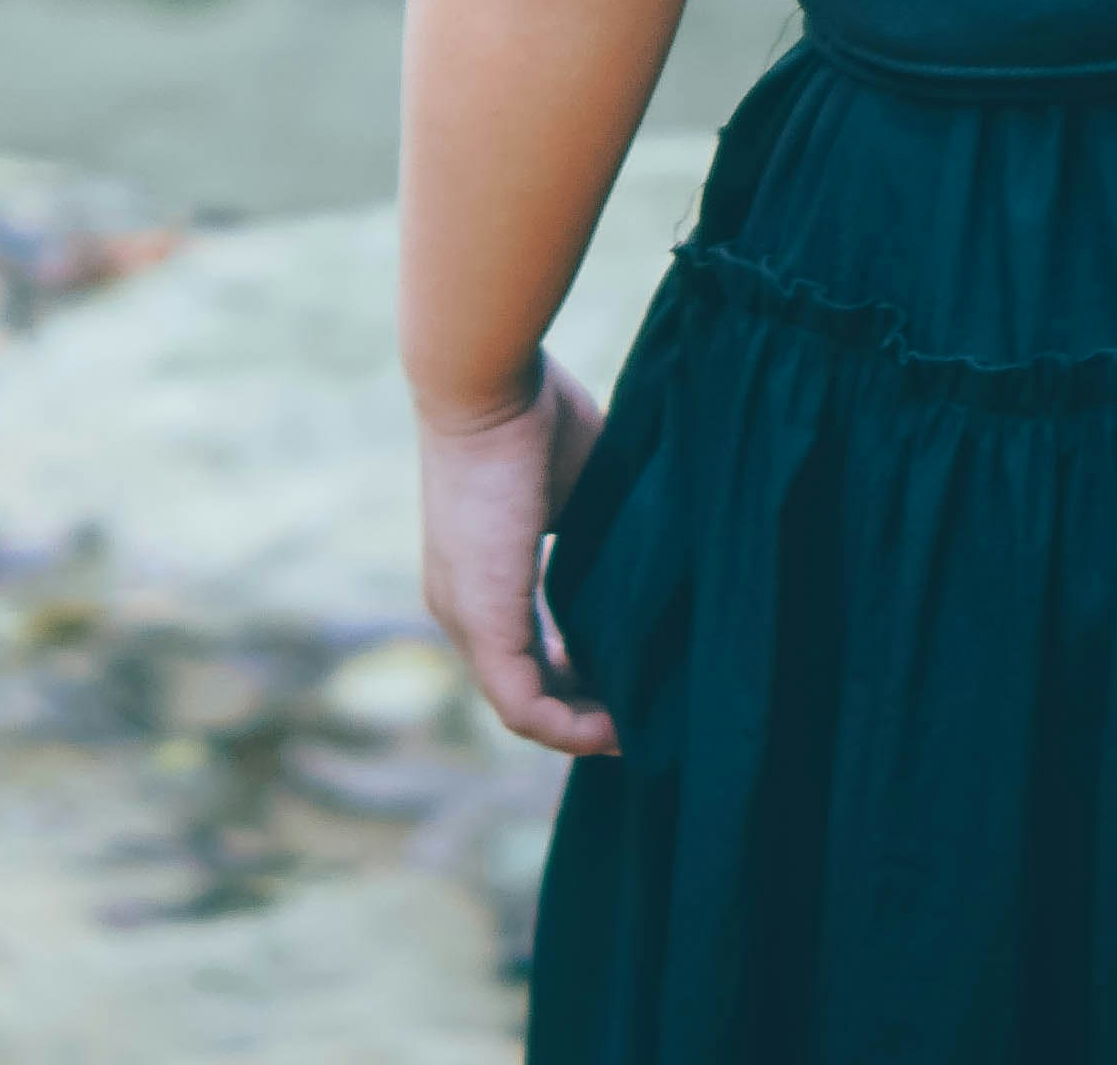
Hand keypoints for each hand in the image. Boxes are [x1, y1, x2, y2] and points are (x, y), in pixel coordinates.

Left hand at [414, 359, 614, 754]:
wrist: (488, 380)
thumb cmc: (534, 410)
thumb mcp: (578, 490)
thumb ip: (602, 532)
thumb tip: (655, 554)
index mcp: (481, 576)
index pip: (529, 654)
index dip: (583, 682)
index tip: (635, 687)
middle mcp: (461, 606)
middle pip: (527, 690)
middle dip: (587, 714)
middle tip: (645, 721)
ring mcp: (464, 616)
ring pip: (524, 706)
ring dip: (581, 730)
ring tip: (637, 734)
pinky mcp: (481, 617)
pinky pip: (521, 704)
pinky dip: (568, 726)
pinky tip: (615, 729)